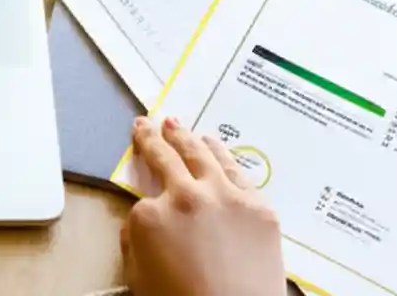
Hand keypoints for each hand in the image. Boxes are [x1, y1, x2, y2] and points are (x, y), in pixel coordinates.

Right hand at [121, 116, 284, 295]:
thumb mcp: (139, 274)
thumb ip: (136, 239)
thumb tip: (147, 218)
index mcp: (151, 214)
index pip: (142, 192)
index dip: (139, 173)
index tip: (138, 149)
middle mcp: (187, 195)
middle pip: (170, 156)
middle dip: (157, 137)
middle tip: (152, 123)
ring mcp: (227, 197)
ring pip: (207, 156)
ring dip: (192, 139)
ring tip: (184, 129)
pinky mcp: (259, 207)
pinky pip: (240, 174)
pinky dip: (226, 157)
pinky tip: (220, 151)